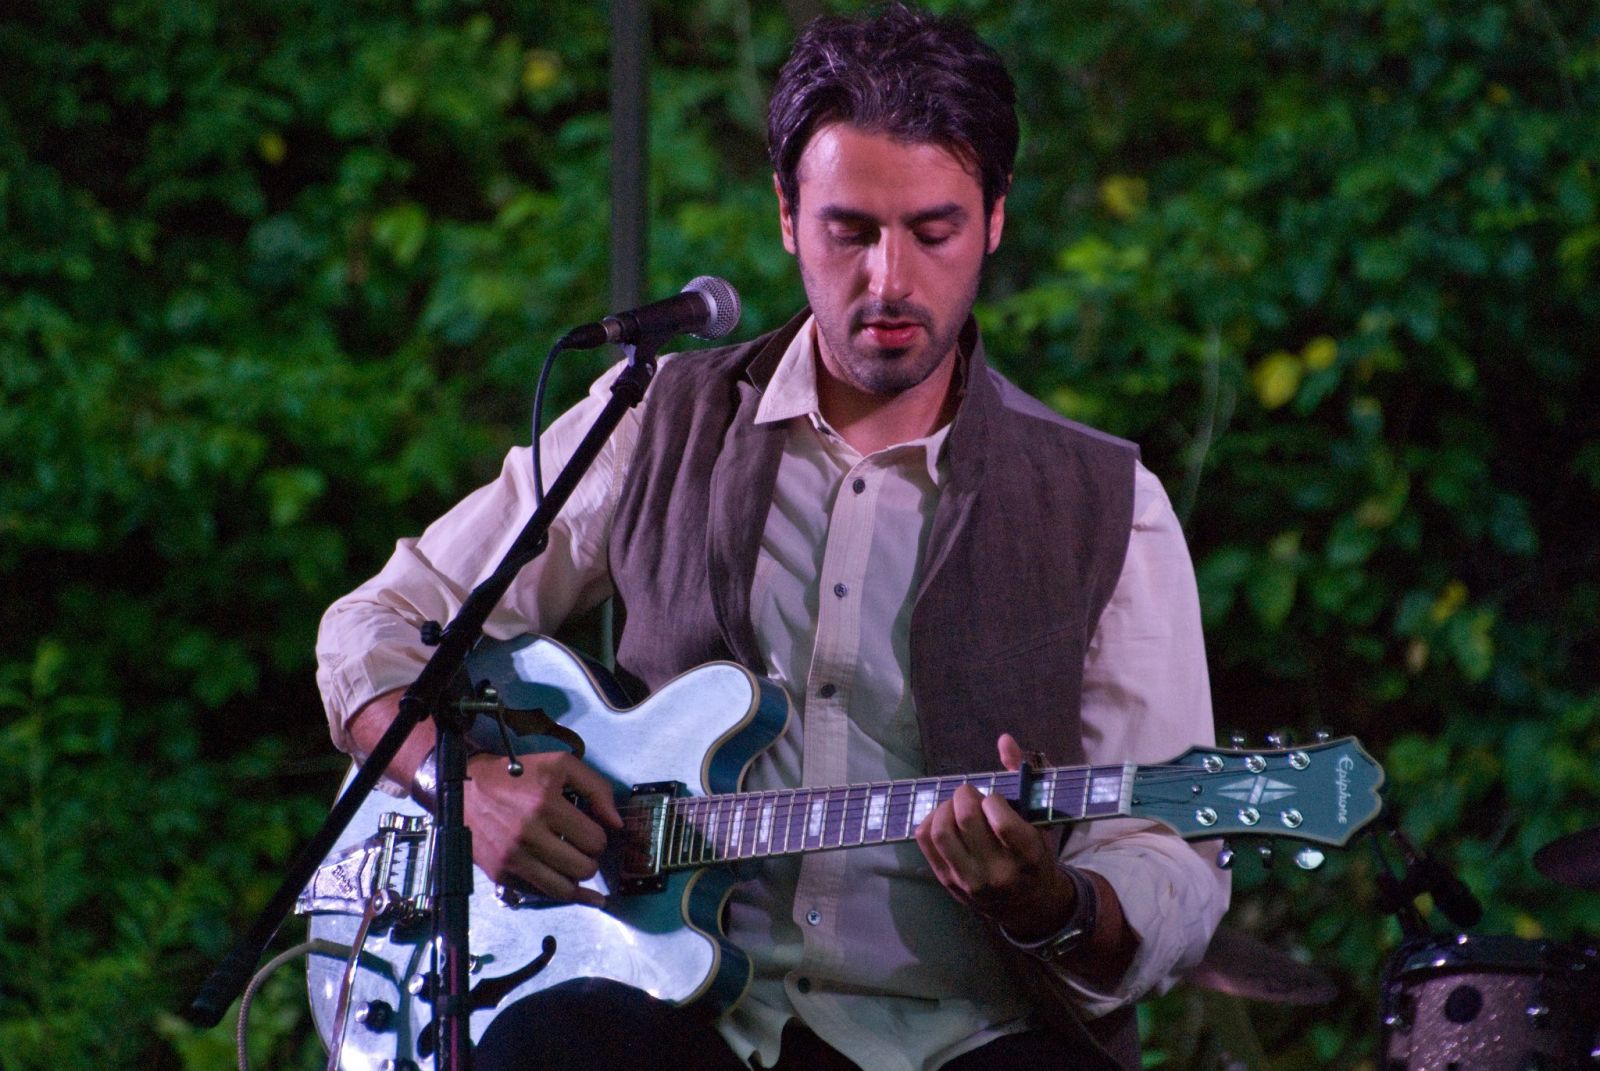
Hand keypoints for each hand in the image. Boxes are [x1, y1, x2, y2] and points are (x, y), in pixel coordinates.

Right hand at [463, 751, 622, 907]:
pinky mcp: (500, 873)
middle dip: (590, 859)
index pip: (595, 840)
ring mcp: (513, 857)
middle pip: (583, 868)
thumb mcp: (559, 765)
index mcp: (546, 804)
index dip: (598, 836)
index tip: (590, 830)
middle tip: (581, 848)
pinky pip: (540, 894)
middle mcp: (528, 834)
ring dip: (576, 879)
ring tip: (574, 865)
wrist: (465, 789)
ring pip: (564, 889)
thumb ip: (595, 788)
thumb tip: (617, 823)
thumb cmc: (516, 775)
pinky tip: (572, 889)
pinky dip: (557, 891)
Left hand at [914, 733, 1073, 938]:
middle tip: (970, 793)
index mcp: (1028, 857)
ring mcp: (969, 881)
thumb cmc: (1037, 855)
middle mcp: (998, 874)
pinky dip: (930, 820)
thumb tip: (1004, 740)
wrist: (1029, 906)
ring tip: (956, 804)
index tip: (994, 798)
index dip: (992, 800)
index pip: (1002, 822)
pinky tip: (944, 817)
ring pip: (941, 832)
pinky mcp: (948, 882)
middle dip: (965, 795)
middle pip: (966, 821)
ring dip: (945, 807)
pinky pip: (925, 842)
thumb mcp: (1041, 820)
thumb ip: (1024, 777)